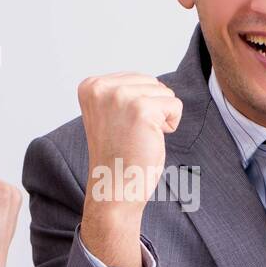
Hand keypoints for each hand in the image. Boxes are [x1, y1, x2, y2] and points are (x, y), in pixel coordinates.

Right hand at [77, 73, 182, 266]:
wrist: (113, 188)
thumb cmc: (117, 156)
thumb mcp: (111, 113)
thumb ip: (122, 92)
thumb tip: (153, 82)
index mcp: (90, 86)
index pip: (136, 78)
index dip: (138, 105)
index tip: (120, 128)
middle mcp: (101, 87)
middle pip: (151, 82)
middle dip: (152, 108)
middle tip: (131, 135)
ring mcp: (120, 96)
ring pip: (164, 92)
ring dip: (160, 117)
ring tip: (139, 137)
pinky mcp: (142, 109)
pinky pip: (175, 105)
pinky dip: (170, 124)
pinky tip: (150, 140)